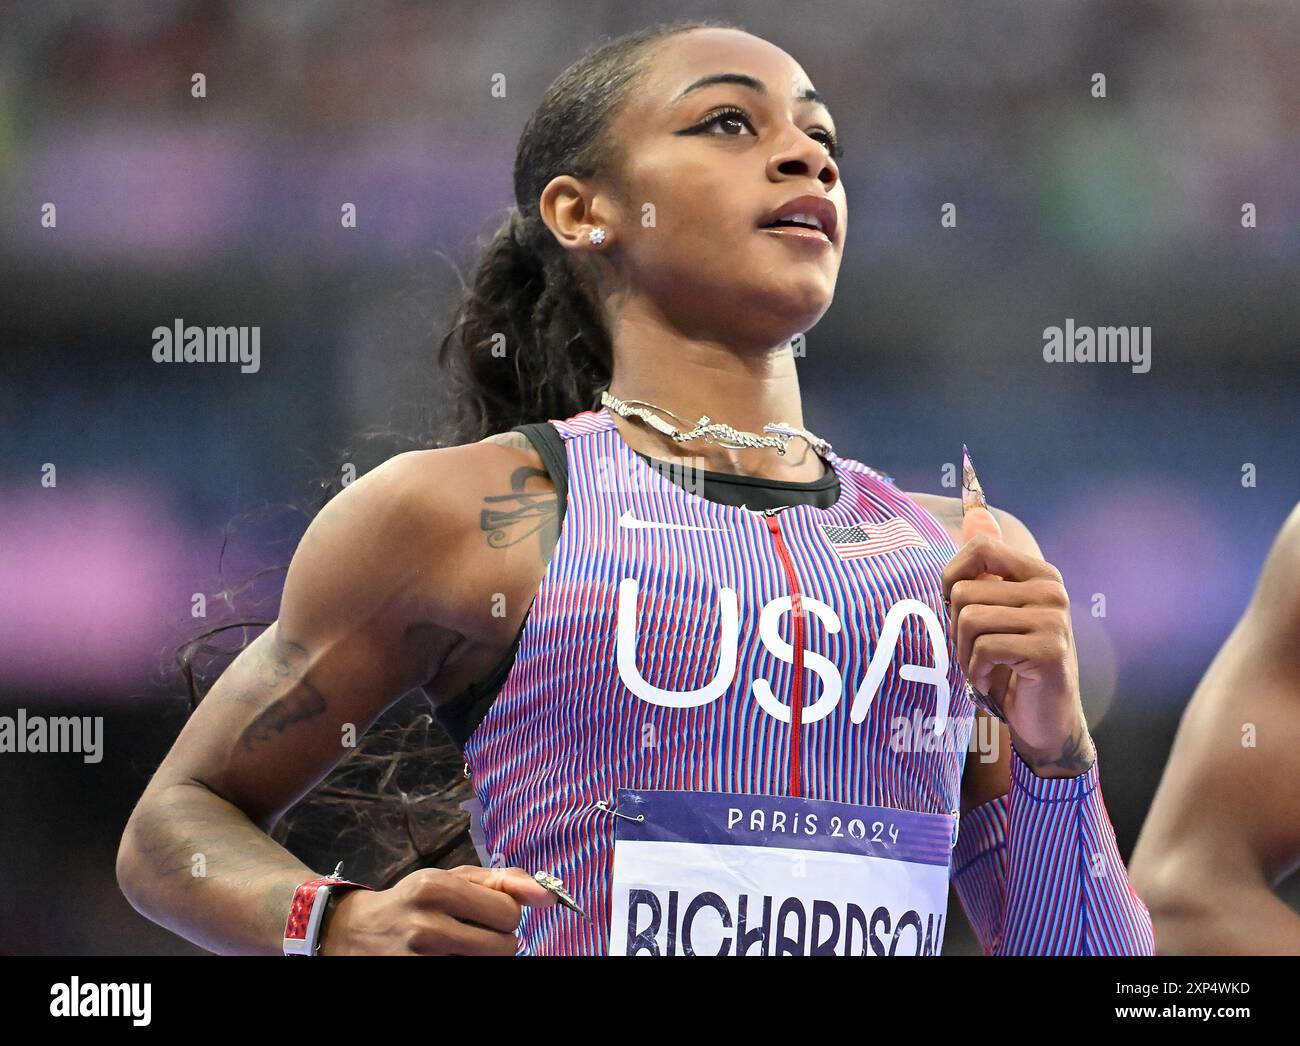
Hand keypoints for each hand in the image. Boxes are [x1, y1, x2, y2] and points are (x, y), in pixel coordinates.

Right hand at [318, 865, 556, 954]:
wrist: (354, 933)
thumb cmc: (414, 901)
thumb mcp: (451, 877)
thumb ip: (502, 880)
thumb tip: (548, 896)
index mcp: (437, 887)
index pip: (509, 912)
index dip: (505, 914)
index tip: (485, 912)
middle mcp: (426, 925)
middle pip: (505, 945)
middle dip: (497, 939)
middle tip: (471, 932)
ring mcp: (419, 960)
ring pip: (489, 965)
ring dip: (482, 957)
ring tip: (457, 946)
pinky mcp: (416, 978)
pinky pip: (468, 976)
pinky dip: (465, 968)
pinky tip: (444, 958)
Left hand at [942, 506, 1095, 777]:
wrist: (1045, 722)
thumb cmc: (1010, 665)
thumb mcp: (995, 611)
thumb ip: (986, 565)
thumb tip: (975, 508)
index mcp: (1038, 574)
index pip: (980, 549)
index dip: (951, 578)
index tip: (954, 607)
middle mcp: (1052, 590)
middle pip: (963, 592)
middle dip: (956, 630)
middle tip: (977, 653)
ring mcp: (1054, 619)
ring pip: (969, 620)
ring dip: (965, 654)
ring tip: (987, 668)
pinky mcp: (1049, 650)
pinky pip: (984, 648)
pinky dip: (977, 672)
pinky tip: (995, 683)